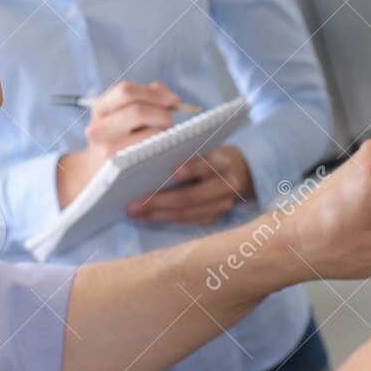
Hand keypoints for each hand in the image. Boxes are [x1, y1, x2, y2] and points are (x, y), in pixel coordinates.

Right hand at [57, 80, 182, 205]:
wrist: (98, 174)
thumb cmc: (118, 139)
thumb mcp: (122, 114)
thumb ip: (146, 98)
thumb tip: (169, 97)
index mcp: (100, 109)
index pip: (126, 91)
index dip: (154, 93)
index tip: (174, 100)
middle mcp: (99, 128)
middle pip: (138, 111)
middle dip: (163, 113)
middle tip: (171, 121)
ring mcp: (107, 150)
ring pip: (149, 133)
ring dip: (164, 132)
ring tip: (165, 135)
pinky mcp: (119, 167)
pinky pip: (150, 152)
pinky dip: (162, 147)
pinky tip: (163, 147)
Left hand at [127, 146, 252, 225]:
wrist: (238, 172)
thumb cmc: (210, 156)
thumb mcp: (205, 148)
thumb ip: (187, 157)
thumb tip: (153, 164)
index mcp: (223, 163)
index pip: (205, 167)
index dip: (190, 169)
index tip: (171, 171)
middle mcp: (227, 187)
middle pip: (190, 197)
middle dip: (158, 202)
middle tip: (133, 205)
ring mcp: (222, 206)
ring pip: (186, 214)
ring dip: (157, 215)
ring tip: (134, 213)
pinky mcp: (214, 219)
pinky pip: (187, 222)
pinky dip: (165, 219)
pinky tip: (147, 216)